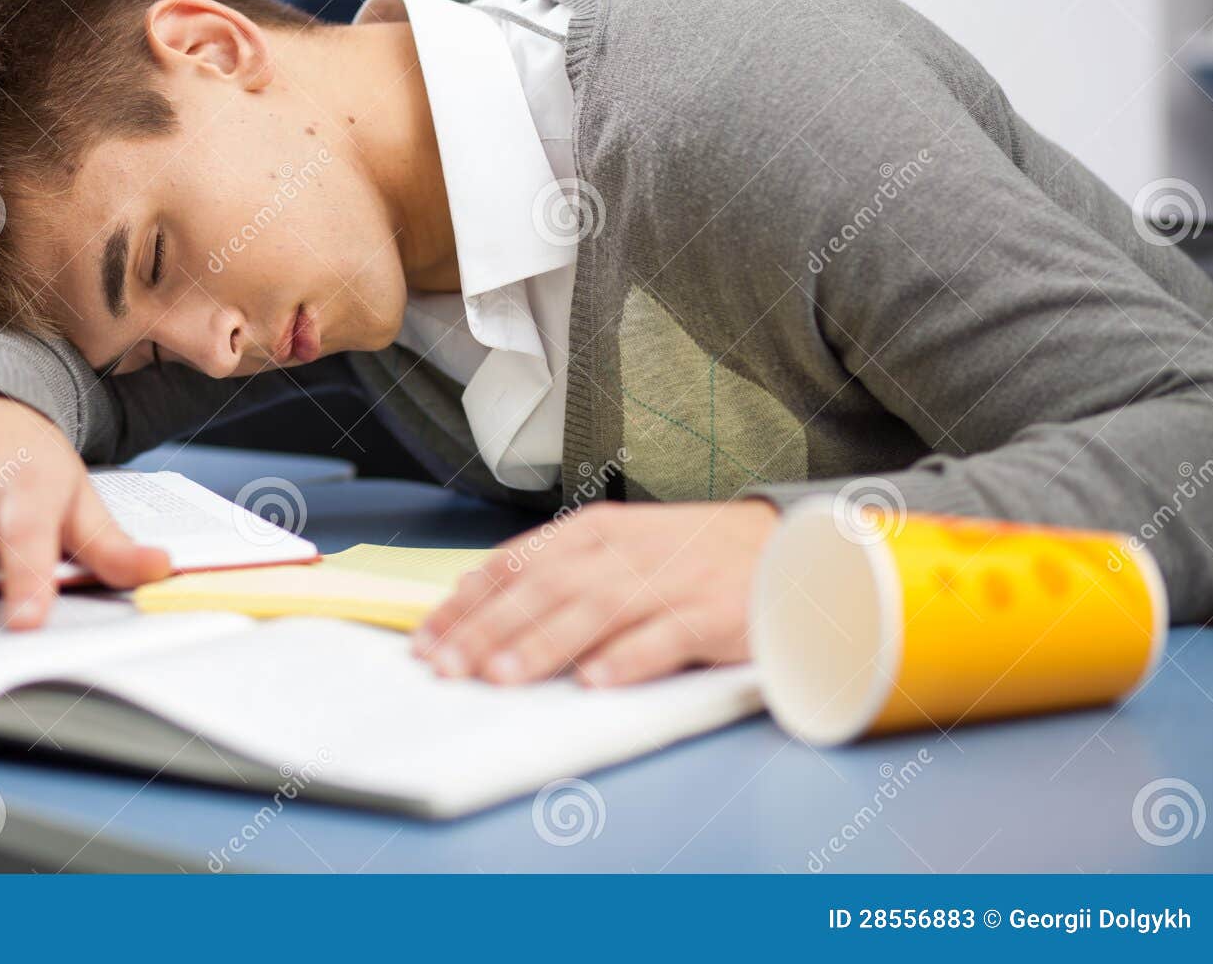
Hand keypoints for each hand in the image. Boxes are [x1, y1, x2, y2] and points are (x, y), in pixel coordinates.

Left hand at [411, 500, 778, 685]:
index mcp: (592, 533)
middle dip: (488, 629)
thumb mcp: (612, 546)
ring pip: (594, 611)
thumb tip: (469, 593)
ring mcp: (668, 582)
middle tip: (448, 666)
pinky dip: (629, 658)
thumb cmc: (687, 557)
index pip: (514, 565)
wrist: (785, 549)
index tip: (426, 638)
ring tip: (502, 676)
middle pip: (544, 589)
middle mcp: (623, 552)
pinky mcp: (711, 614)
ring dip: (544, 644)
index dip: (467, 604)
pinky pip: (664, 638)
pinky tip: (596, 680)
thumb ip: (547, 568)